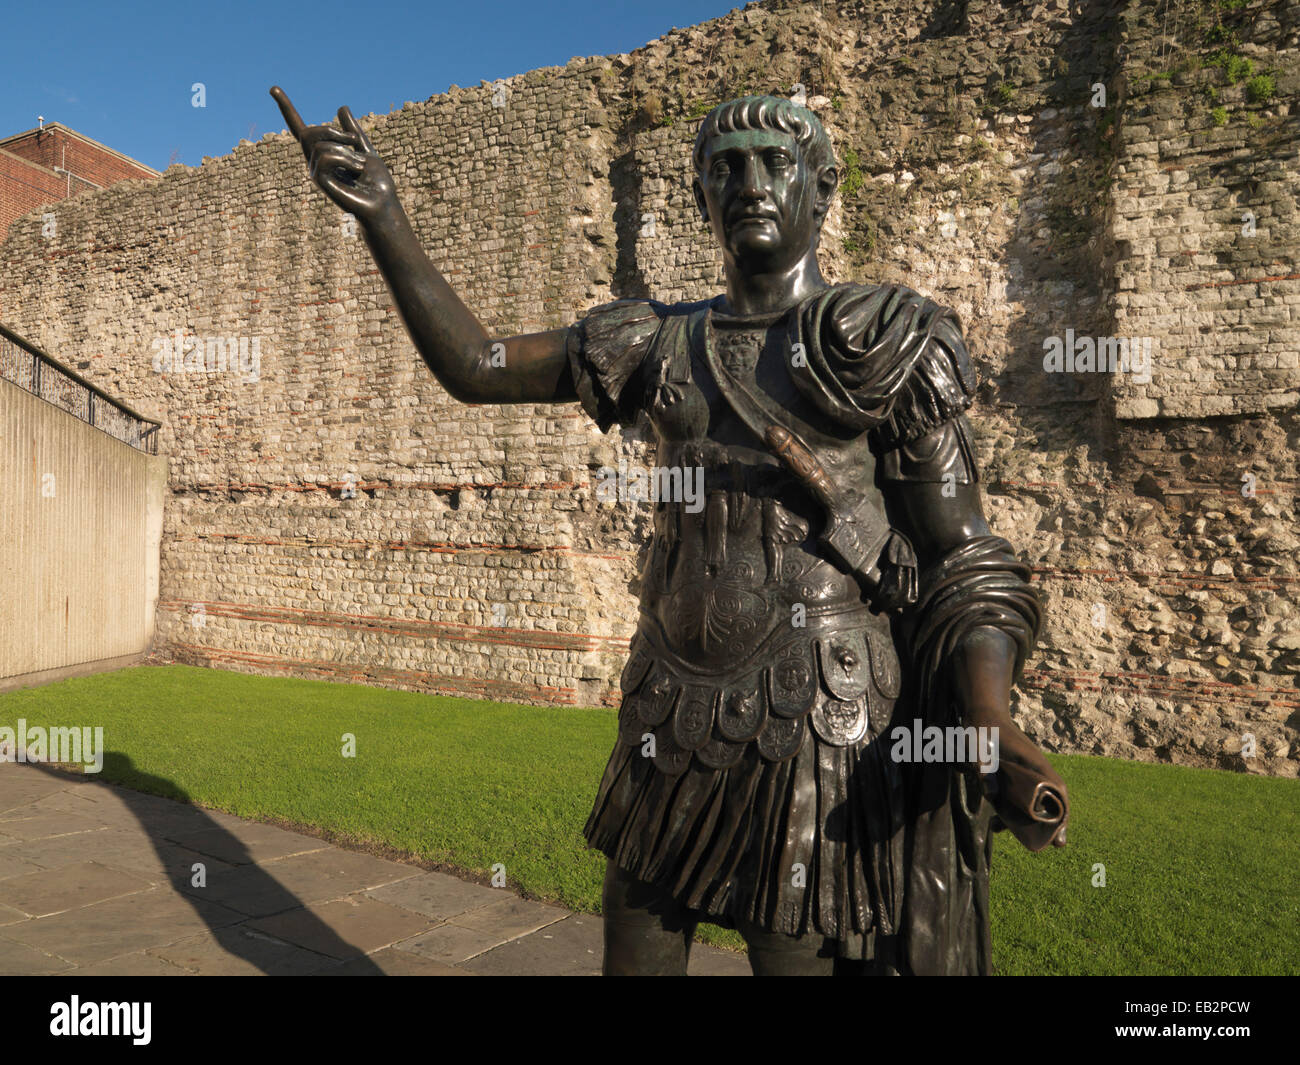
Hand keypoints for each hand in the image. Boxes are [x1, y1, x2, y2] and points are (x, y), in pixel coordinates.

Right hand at [271, 86, 398, 224]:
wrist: (383, 202)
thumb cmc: (376, 181)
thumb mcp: (365, 149)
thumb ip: (352, 131)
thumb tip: (342, 107)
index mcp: (323, 152)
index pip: (299, 128)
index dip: (287, 108)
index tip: (273, 87)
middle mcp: (314, 161)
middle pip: (310, 132)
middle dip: (333, 131)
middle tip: (355, 142)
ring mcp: (315, 172)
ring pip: (321, 146)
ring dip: (347, 152)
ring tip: (360, 167)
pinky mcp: (319, 181)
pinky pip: (325, 156)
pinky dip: (345, 159)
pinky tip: (356, 170)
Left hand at [954, 628, 1068, 848]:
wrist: (980, 713)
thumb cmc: (983, 728)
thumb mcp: (980, 747)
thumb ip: (984, 769)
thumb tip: (991, 797)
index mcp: (1033, 763)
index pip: (1057, 790)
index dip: (1061, 815)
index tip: (1059, 838)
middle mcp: (1034, 769)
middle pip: (1050, 801)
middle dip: (1049, 824)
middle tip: (1051, 845)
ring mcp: (1024, 773)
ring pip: (1033, 801)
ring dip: (1026, 820)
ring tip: (1006, 833)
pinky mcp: (1012, 775)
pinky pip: (1019, 797)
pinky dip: (1012, 811)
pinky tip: (997, 823)